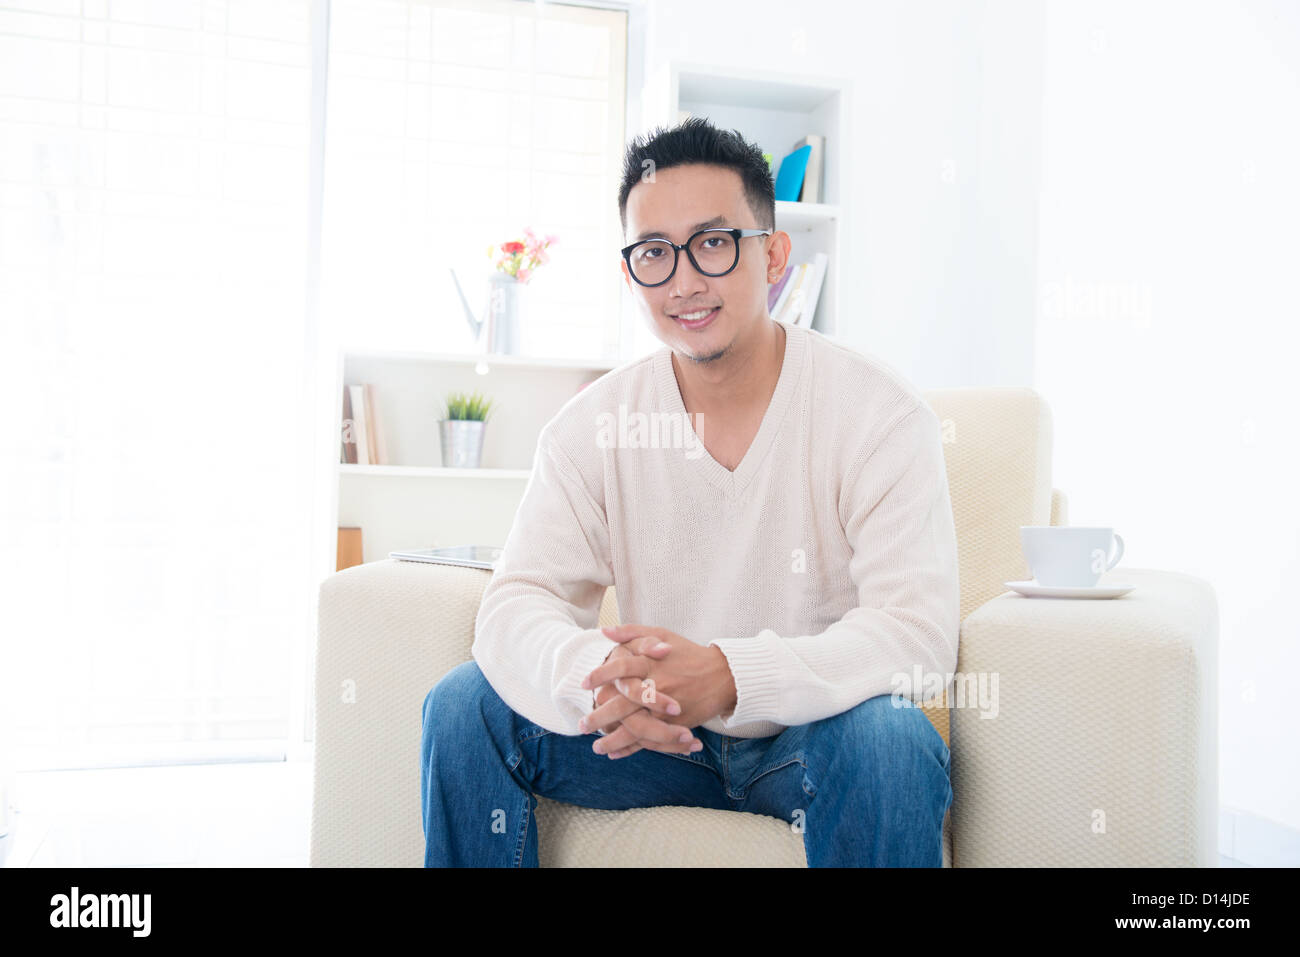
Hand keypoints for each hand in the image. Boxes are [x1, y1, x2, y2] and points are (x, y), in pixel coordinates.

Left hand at [580, 624, 737, 758]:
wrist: (723, 674)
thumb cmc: (688, 653)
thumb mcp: (661, 634)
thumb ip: (631, 632)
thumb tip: (604, 632)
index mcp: (650, 663)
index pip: (619, 668)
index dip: (599, 676)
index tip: (583, 684)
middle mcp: (657, 686)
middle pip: (621, 705)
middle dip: (599, 716)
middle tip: (582, 724)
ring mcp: (666, 708)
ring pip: (634, 728)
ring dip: (612, 739)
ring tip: (596, 747)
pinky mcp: (675, 724)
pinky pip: (651, 740)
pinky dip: (632, 748)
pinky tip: (617, 752)